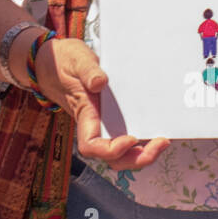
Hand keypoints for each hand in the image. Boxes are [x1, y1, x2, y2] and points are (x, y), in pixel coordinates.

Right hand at [37, 38, 168, 170]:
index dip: (111, 150)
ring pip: (122, 153)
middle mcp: (95, 124)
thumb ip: (87, 70)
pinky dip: (143, 142)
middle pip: (112, 158)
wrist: (54, 62)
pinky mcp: (112, 117)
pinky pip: (126, 137)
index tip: (130, 138)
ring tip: (163, 141)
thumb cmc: (66, 62)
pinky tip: (157, 131)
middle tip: (161, 143)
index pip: (92, 146)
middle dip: (136, 158)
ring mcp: (104, 123)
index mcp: (84, 114)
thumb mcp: (77, 59)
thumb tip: (99, 83)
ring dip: (142, 154)